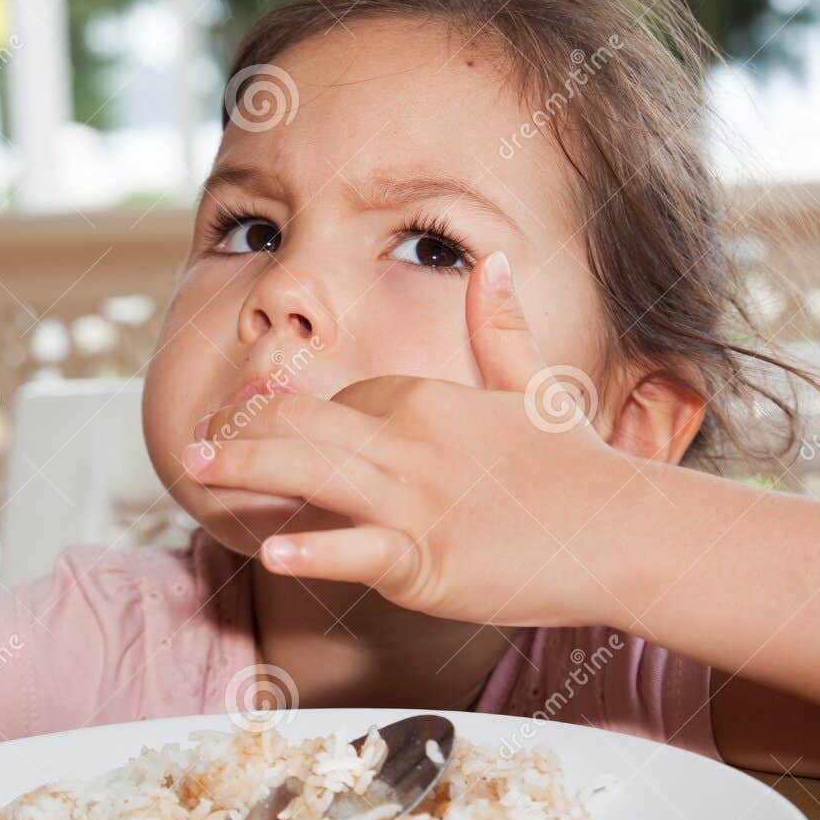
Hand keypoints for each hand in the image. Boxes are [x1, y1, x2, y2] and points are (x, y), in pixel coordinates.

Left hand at [181, 252, 637, 627]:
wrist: (626, 531)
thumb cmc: (581, 468)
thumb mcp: (537, 387)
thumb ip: (500, 329)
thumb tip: (491, 260)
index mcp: (432, 400)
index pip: (348, 404)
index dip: (309, 426)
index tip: (273, 445)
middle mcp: (414, 442)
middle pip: (310, 425)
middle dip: (246, 434)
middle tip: (193, 448)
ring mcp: (418, 502)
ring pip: (317, 475)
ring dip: (251, 471)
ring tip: (199, 471)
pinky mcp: (429, 560)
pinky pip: (360, 550)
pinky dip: (317, 549)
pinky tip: (274, 551)